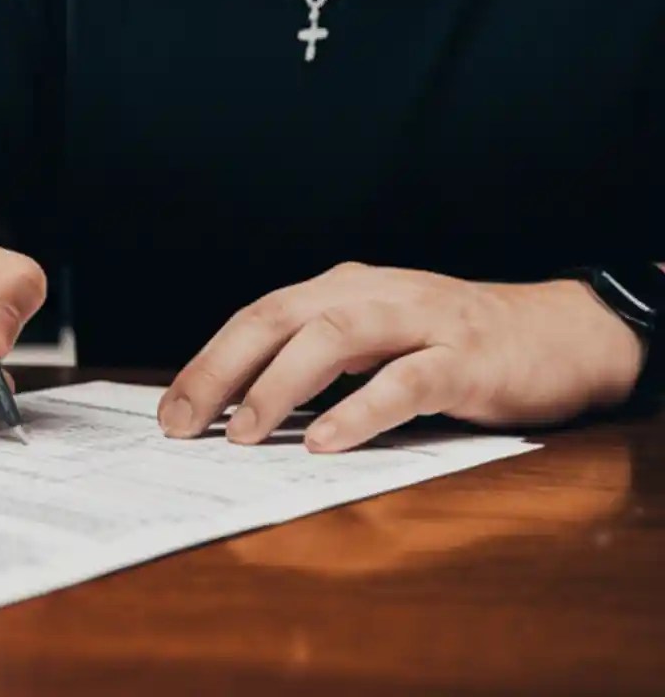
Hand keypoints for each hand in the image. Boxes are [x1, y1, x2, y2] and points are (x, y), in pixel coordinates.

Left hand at [158, 262, 645, 451]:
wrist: (562, 333)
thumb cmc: (451, 344)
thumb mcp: (373, 340)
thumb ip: (316, 362)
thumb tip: (237, 411)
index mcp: (341, 289)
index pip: (257, 318)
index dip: (208, 363)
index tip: (170, 413)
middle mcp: (372, 294)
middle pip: (278, 319)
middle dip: (221, 370)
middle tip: (183, 424)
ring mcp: (420, 322)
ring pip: (333, 339)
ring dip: (279, 386)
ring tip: (243, 434)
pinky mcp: (465, 359)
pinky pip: (406, 382)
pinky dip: (361, 410)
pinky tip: (325, 441)